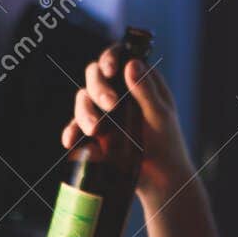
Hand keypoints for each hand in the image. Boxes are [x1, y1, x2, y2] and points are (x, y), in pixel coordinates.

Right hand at [60, 46, 193, 200]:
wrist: (159, 178)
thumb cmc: (167, 143)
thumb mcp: (160, 116)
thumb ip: (146, 91)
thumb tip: (131, 63)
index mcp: (138, 80)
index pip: (118, 58)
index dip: (109, 58)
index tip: (110, 70)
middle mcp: (118, 91)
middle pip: (95, 77)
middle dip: (98, 89)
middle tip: (111, 106)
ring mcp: (104, 111)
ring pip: (83, 100)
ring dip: (85, 112)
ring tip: (95, 131)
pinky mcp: (94, 132)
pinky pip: (76, 126)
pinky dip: (71, 132)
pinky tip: (70, 141)